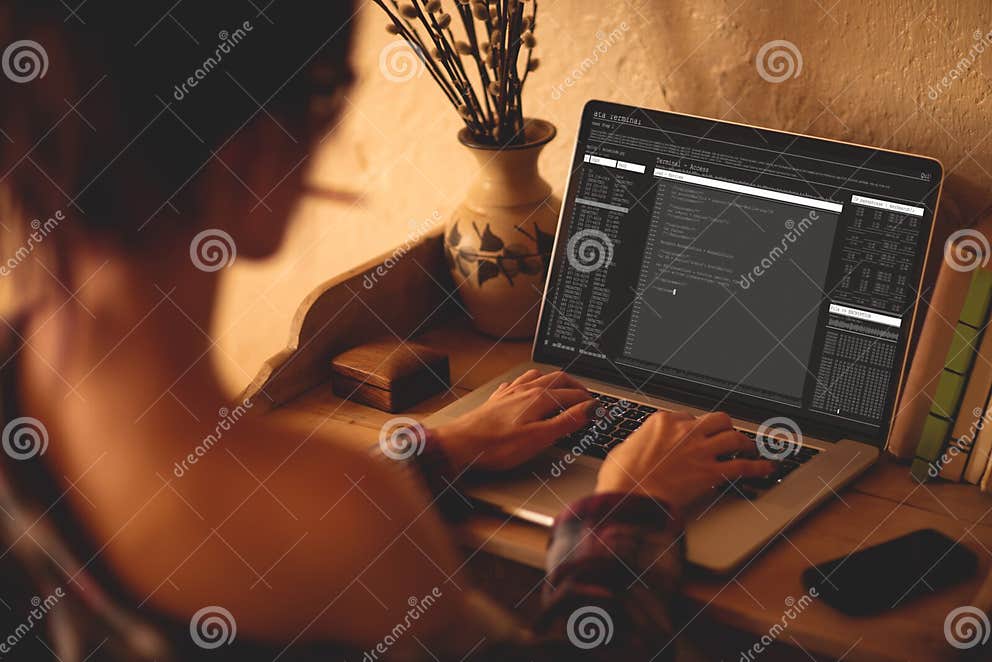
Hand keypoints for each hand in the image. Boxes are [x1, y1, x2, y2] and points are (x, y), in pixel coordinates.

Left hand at [432, 369, 597, 472]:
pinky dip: (530, 384)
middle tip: (585, 397)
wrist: (460, 444)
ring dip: (553, 380)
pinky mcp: (497, 400)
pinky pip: (517, 383)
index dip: (589, 400)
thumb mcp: (540, 437)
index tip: (599, 408)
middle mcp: (525, 390)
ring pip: (537, 377)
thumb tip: (591, 409)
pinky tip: (526, 390)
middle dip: (575, 385)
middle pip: (557, 378)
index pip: (572, 393)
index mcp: (539, 398)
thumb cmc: (497, 445)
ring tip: (561, 388)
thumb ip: (567, 421)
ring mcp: (509, 393)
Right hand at [595, 410, 775, 511]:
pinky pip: (743, 466)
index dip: (693, 428)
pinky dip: (758, 467)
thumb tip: (640, 449)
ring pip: (734, 437)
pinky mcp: (711, 473)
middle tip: (727, 435)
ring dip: (745, 443)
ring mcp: (701, 451)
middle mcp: (685, 431)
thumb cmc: (620, 478)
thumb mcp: (622, 450)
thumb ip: (639, 444)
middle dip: (724, 427)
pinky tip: (767, 469)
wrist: (628, 498)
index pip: (687, 417)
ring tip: (750, 448)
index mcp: (662, 422)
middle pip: (717, 420)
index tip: (695, 437)